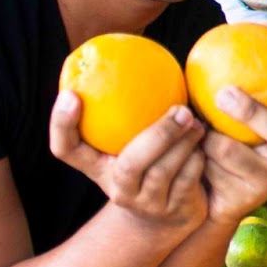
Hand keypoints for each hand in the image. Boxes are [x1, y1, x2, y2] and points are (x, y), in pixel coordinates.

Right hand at [50, 93, 208, 230]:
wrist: (166, 216)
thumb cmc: (147, 158)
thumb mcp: (130, 140)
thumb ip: (127, 110)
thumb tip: (135, 51)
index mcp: (97, 166)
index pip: (65, 149)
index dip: (61, 125)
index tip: (72, 94)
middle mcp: (117, 188)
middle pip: (130, 164)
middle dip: (159, 135)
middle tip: (181, 110)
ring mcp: (145, 203)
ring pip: (163, 173)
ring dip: (184, 144)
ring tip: (196, 122)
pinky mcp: (173, 211)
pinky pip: (187, 181)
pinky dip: (197, 160)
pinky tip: (204, 145)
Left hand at [201, 63, 266, 226]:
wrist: (216, 187)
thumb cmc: (233, 127)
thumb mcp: (245, 98)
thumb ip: (257, 64)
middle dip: (254, 115)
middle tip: (223, 93)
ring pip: (235, 153)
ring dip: (209, 136)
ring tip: (193, 122)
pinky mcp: (246, 197)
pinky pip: (213, 169)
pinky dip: (197, 153)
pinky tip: (184, 143)